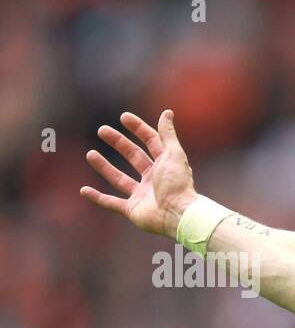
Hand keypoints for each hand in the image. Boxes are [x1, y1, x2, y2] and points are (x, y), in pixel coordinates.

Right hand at [80, 110, 197, 238]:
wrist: (178, 215)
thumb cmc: (178, 185)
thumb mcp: (173, 155)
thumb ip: (168, 134)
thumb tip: (167, 112)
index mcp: (165, 165)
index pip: (151, 142)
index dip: (139, 129)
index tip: (123, 117)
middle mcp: (154, 179)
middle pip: (134, 157)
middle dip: (118, 143)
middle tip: (101, 130)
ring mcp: (142, 195)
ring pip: (119, 179)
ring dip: (104, 167)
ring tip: (90, 154)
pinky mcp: (133, 210)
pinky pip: (111, 204)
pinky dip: (98, 198)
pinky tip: (84, 190)